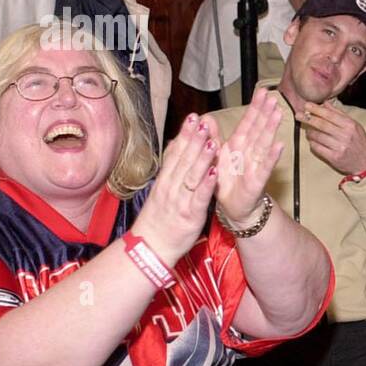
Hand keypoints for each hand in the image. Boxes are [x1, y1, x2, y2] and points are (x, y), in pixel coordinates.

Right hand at [132, 113, 219, 265]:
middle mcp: (171, 188)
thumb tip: (176, 145)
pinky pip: (199, 198)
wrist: (150, 248)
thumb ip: (171, 169)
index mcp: (165, 181)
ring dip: (202, 157)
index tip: (193, 117)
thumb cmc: (159, 220)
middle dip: (194, 139)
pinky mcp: (190, 216)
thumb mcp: (163, 191)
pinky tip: (215, 173)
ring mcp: (180, 201)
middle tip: (203, 120)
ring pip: (191, 176)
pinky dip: (206, 185)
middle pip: (183, 160)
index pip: (175, 153)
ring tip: (212, 140)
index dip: (185, 135)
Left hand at [215, 86, 285, 225]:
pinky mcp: (256, 181)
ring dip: (271, 129)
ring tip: (278, 114)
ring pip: (263, 143)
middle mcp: (248, 152)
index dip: (255, 107)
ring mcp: (254, 165)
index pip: (248, 122)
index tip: (262, 92)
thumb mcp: (215, 156)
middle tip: (273, 97)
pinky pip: (264, 167)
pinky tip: (279, 145)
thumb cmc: (226, 180)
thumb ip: (211, 137)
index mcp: (237, 145)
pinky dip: (271, 157)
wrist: (232, 207)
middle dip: (265, 113)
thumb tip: (205, 117)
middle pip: (258, 129)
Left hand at [297, 100, 365, 176]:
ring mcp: (339, 147)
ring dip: (310, 132)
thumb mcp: (354, 126)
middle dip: (308, 119)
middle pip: (322, 125)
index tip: (307, 105)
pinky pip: (318, 148)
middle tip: (299, 115)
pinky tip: (313, 141)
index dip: (316, 109)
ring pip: (318, 136)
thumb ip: (339, 114)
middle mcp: (345, 136)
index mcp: (350, 125)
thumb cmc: (359, 142)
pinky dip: (313, 143)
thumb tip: (325, 103)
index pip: (330, 115)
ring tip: (308, 130)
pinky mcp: (334, 158)